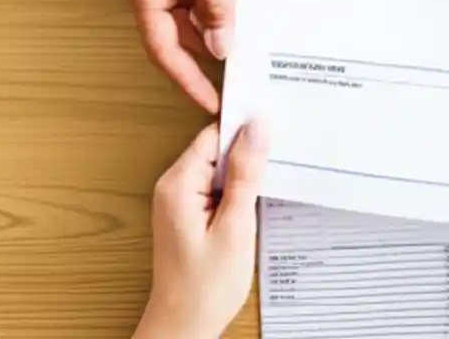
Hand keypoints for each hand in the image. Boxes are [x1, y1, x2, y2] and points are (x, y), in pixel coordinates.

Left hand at [135, 121, 268, 338]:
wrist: (184, 326)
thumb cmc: (204, 287)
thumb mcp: (234, 226)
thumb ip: (245, 174)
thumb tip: (256, 129)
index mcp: (178, 184)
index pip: (213, 135)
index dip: (245, 132)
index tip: (275, 133)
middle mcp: (173, 187)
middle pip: (216, 149)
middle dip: (247, 155)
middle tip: (275, 168)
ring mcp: (179, 201)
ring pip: (218, 168)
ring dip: (243, 176)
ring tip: (263, 193)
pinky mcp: (188, 214)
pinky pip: (215, 187)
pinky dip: (236, 193)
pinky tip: (250, 207)